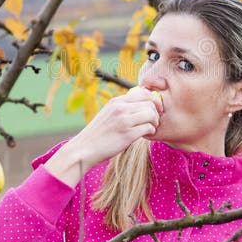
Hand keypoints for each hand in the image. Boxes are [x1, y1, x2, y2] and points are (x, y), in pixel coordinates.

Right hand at [44, 87, 161, 184]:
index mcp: (116, 101)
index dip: (153, 100)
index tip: (155, 108)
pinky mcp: (127, 135)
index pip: (143, 92)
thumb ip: (122, 107)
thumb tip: (141, 103)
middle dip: (156, 112)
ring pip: (151, 115)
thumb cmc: (98, 133)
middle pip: (150, 103)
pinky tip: (146, 135)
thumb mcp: (108, 113)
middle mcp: (120, 108)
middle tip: (154, 121)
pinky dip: (151, 132)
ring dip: (155, 122)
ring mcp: (124, 121)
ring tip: (151, 128)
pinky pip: (148, 128)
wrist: (84, 148)